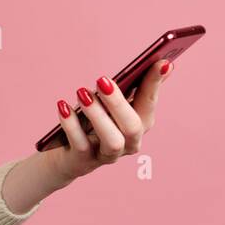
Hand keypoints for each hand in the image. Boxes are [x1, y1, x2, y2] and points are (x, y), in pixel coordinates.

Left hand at [46, 60, 172, 183]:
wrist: (64, 156)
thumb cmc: (91, 122)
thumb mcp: (108, 103)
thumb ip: (131, 87)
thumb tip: (160, 62)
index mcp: (139, 124)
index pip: (149, 103)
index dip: (155, 84)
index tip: (161, 62)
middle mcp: (129, 143)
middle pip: (132, 126)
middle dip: (118, 102)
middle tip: (101, 80)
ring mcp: (107, 155)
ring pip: (112, 140)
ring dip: (97, 115)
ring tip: (81, 92)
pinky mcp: (84, 162)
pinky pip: (80, 144)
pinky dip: (71, 125)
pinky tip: (63, 106)